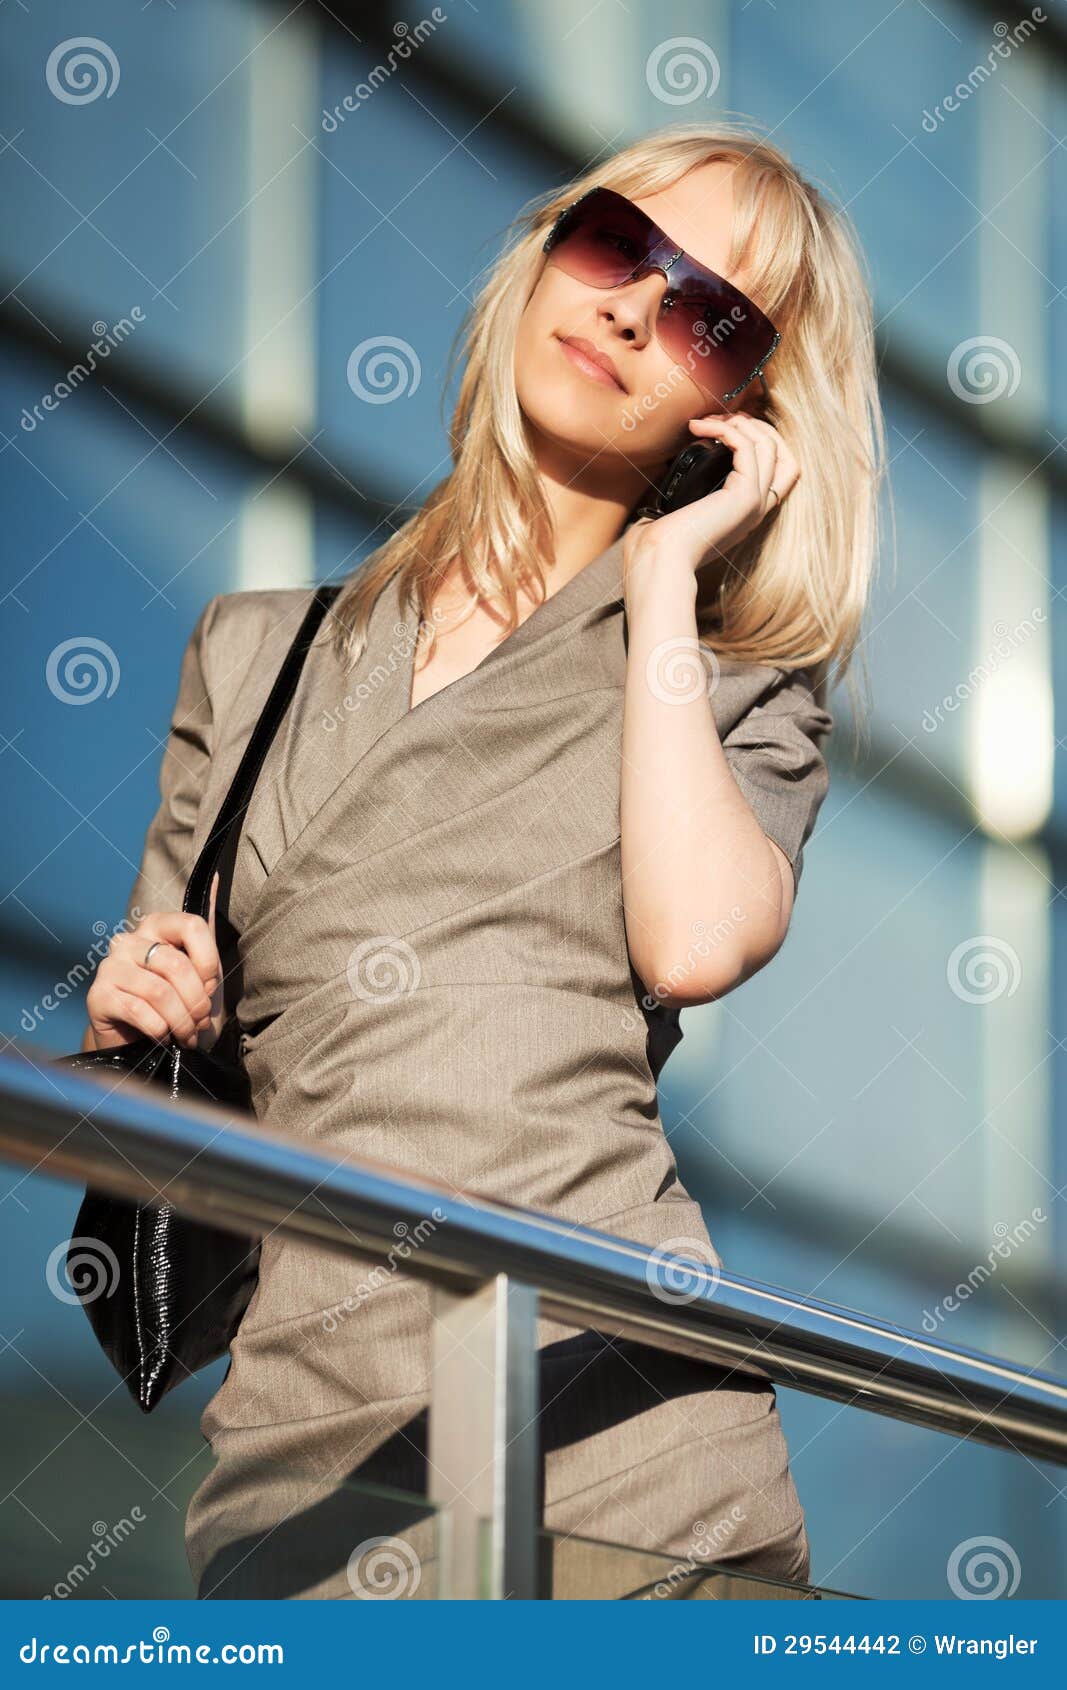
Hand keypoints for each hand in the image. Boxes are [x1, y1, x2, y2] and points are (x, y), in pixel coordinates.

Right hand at [86, 873, 222, 1050]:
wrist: (143, 1043)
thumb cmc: (176, 1003)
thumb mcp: (199, 969)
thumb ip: (204, 929)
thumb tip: (216, 876)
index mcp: (156, 926)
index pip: (192, 925)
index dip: (208, 961)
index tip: (211, 987)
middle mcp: (129, 940)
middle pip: (177, 964)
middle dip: (197, 1001)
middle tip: (200, 1022)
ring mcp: (110, 966)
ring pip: (159, 991)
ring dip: (181, 1020)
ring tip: (187, 1034)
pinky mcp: (98, 995)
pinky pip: (138, 1010)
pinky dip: (160, 1029)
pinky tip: (163, 1036)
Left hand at [623, 411, 798, 598]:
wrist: (658, 561)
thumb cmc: (659, 543)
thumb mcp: (681, 509)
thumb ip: (692, 485)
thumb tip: (683, 456)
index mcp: (745, 513)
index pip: (779, 469)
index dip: (761, 440)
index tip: (727, 427)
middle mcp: (757, 509)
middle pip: (781, 452)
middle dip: (754, 425)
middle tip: (719, 418)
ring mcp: (755, 503)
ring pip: (769, 444)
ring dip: (739, 422)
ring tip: (706, 420)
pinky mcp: (744, 496)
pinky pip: (747, 447)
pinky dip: (725, 429)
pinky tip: (700, 427)